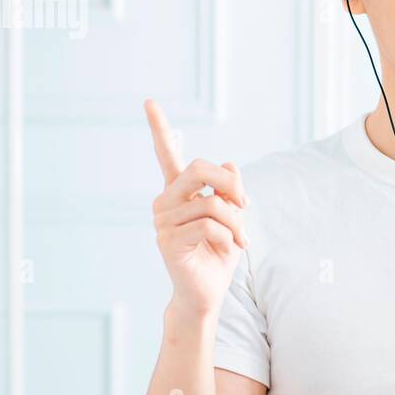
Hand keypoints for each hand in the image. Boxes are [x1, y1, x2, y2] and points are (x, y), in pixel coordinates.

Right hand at [145, 98, 249, 319]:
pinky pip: (210, 226)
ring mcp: (163, 221)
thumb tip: (230, 164)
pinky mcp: (169, 241)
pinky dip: (229, 237)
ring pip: (213, 204)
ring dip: (237, 223)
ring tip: (241, 240)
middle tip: (245, 204)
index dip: (158, 128)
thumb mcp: (232, 218)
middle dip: (230, 184)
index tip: (149, 102)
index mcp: (178, 192)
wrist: (206, 293)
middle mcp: (165, 202)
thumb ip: (229, 191)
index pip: (166, 154)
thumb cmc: (218, 253)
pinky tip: (228, 249)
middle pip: (199, 169)